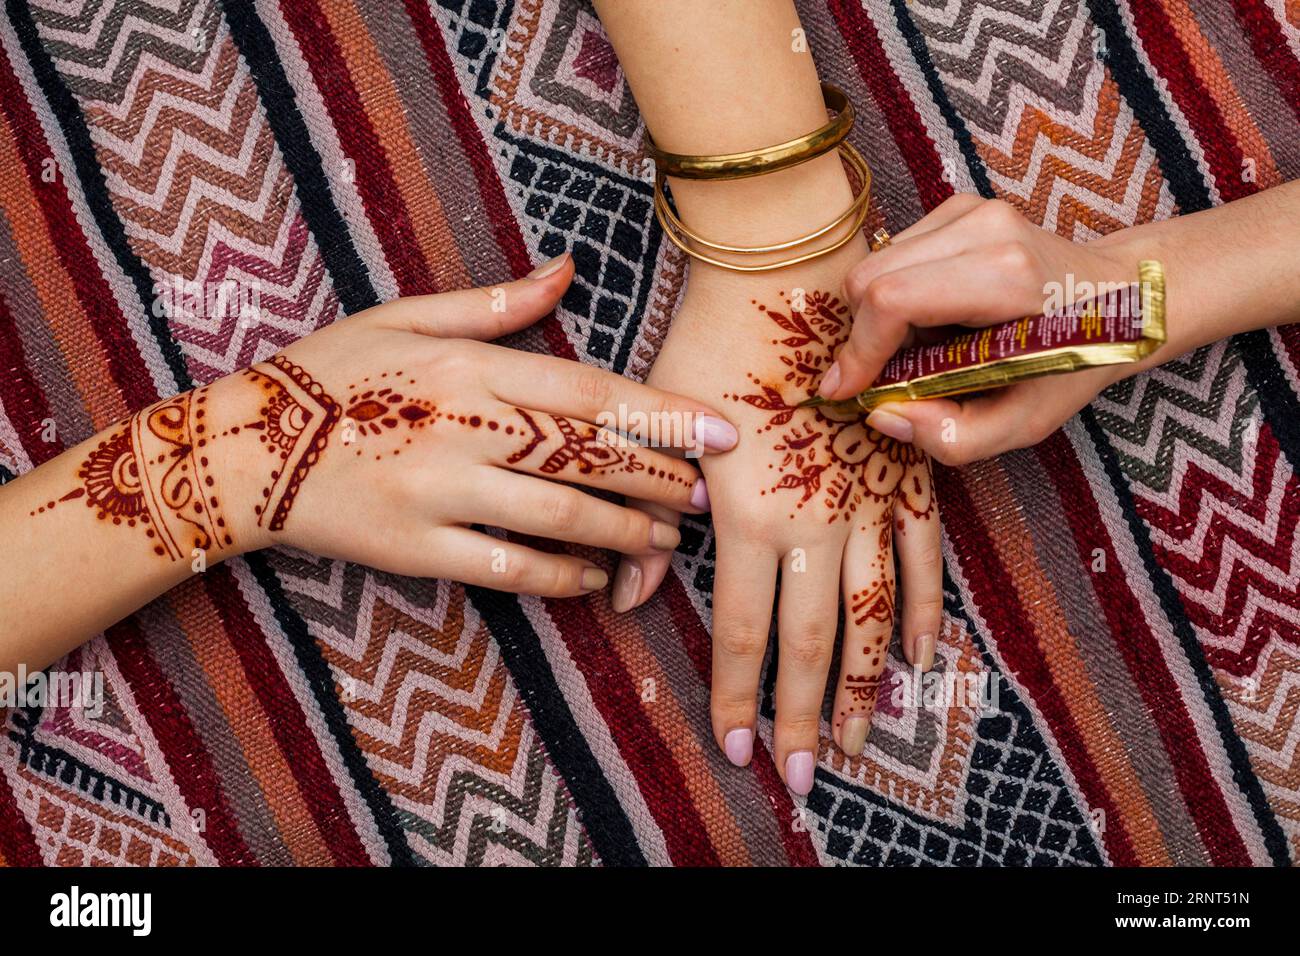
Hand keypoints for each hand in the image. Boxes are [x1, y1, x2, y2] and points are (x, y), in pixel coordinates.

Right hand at [196, 255, 736, 593]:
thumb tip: (568, 269)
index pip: (589, 391)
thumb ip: (497, 303)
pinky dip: (562, 575)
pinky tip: (597, 576)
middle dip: (660, 476)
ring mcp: (439, 491)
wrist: (247, 451)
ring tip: (666, 540)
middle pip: (588, 453)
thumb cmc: (333, 373)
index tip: (720, 433)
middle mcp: (462, 426)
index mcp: (467, 365)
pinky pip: (509, 567)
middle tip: (706, 495)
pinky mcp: (417, 548)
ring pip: (560, 514)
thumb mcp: (406, 316)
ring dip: (626, 529)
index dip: (663, 414)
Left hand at [614, 241, 941, 789]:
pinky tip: (922, 657)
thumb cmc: (709, 339)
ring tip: (859, 739)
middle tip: (801, 777)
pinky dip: (925, 610)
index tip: (740, 747)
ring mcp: (866, 500)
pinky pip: (923, 556)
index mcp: (746, 515)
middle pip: (812, 643)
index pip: (745, 631)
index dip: (742, 696)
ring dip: (865, 685)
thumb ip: (644, 520)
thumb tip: (626, 600)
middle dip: (805, 717)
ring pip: (872, 615)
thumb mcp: (655, 427)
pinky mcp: (903, 473)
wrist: (788, 268)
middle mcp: (811, 522)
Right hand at [819, 194, 1142, 463]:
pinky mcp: (960, 207)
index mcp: (1005, 276)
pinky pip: (893, 253)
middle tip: (885, 377)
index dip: (858, 351)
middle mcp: (984, 228)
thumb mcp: (1026, 423)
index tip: (843, 392)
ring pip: (874, 263)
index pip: (892, 299)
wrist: (1126, 298)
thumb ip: (954, 437)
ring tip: (918, 349)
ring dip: (876, 316)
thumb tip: (882, 414)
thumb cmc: (1077, 362)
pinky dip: (893, 294)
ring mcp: (970, 210)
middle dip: (862, 336)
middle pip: (870, 278)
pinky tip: (932, 320)